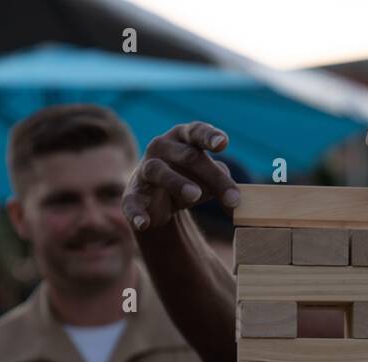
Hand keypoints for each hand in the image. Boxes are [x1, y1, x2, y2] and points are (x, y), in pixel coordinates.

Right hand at [122, 122, 241, 232]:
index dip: (209, 136)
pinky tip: (144, 224)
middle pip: (189, 157)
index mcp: (183, 138)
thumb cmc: (189, 179)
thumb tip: (236, 202)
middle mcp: (162, 147)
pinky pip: (132, 203)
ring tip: (195, 196)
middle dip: (214, 177)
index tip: (223, 143)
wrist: (157, 201)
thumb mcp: (210, 180)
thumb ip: (224, 185)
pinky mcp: (132, 194)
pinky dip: (136, 213)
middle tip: (233, 199)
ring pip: (158, 171)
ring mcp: (145, 169)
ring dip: (177, 183)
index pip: (197, 132)